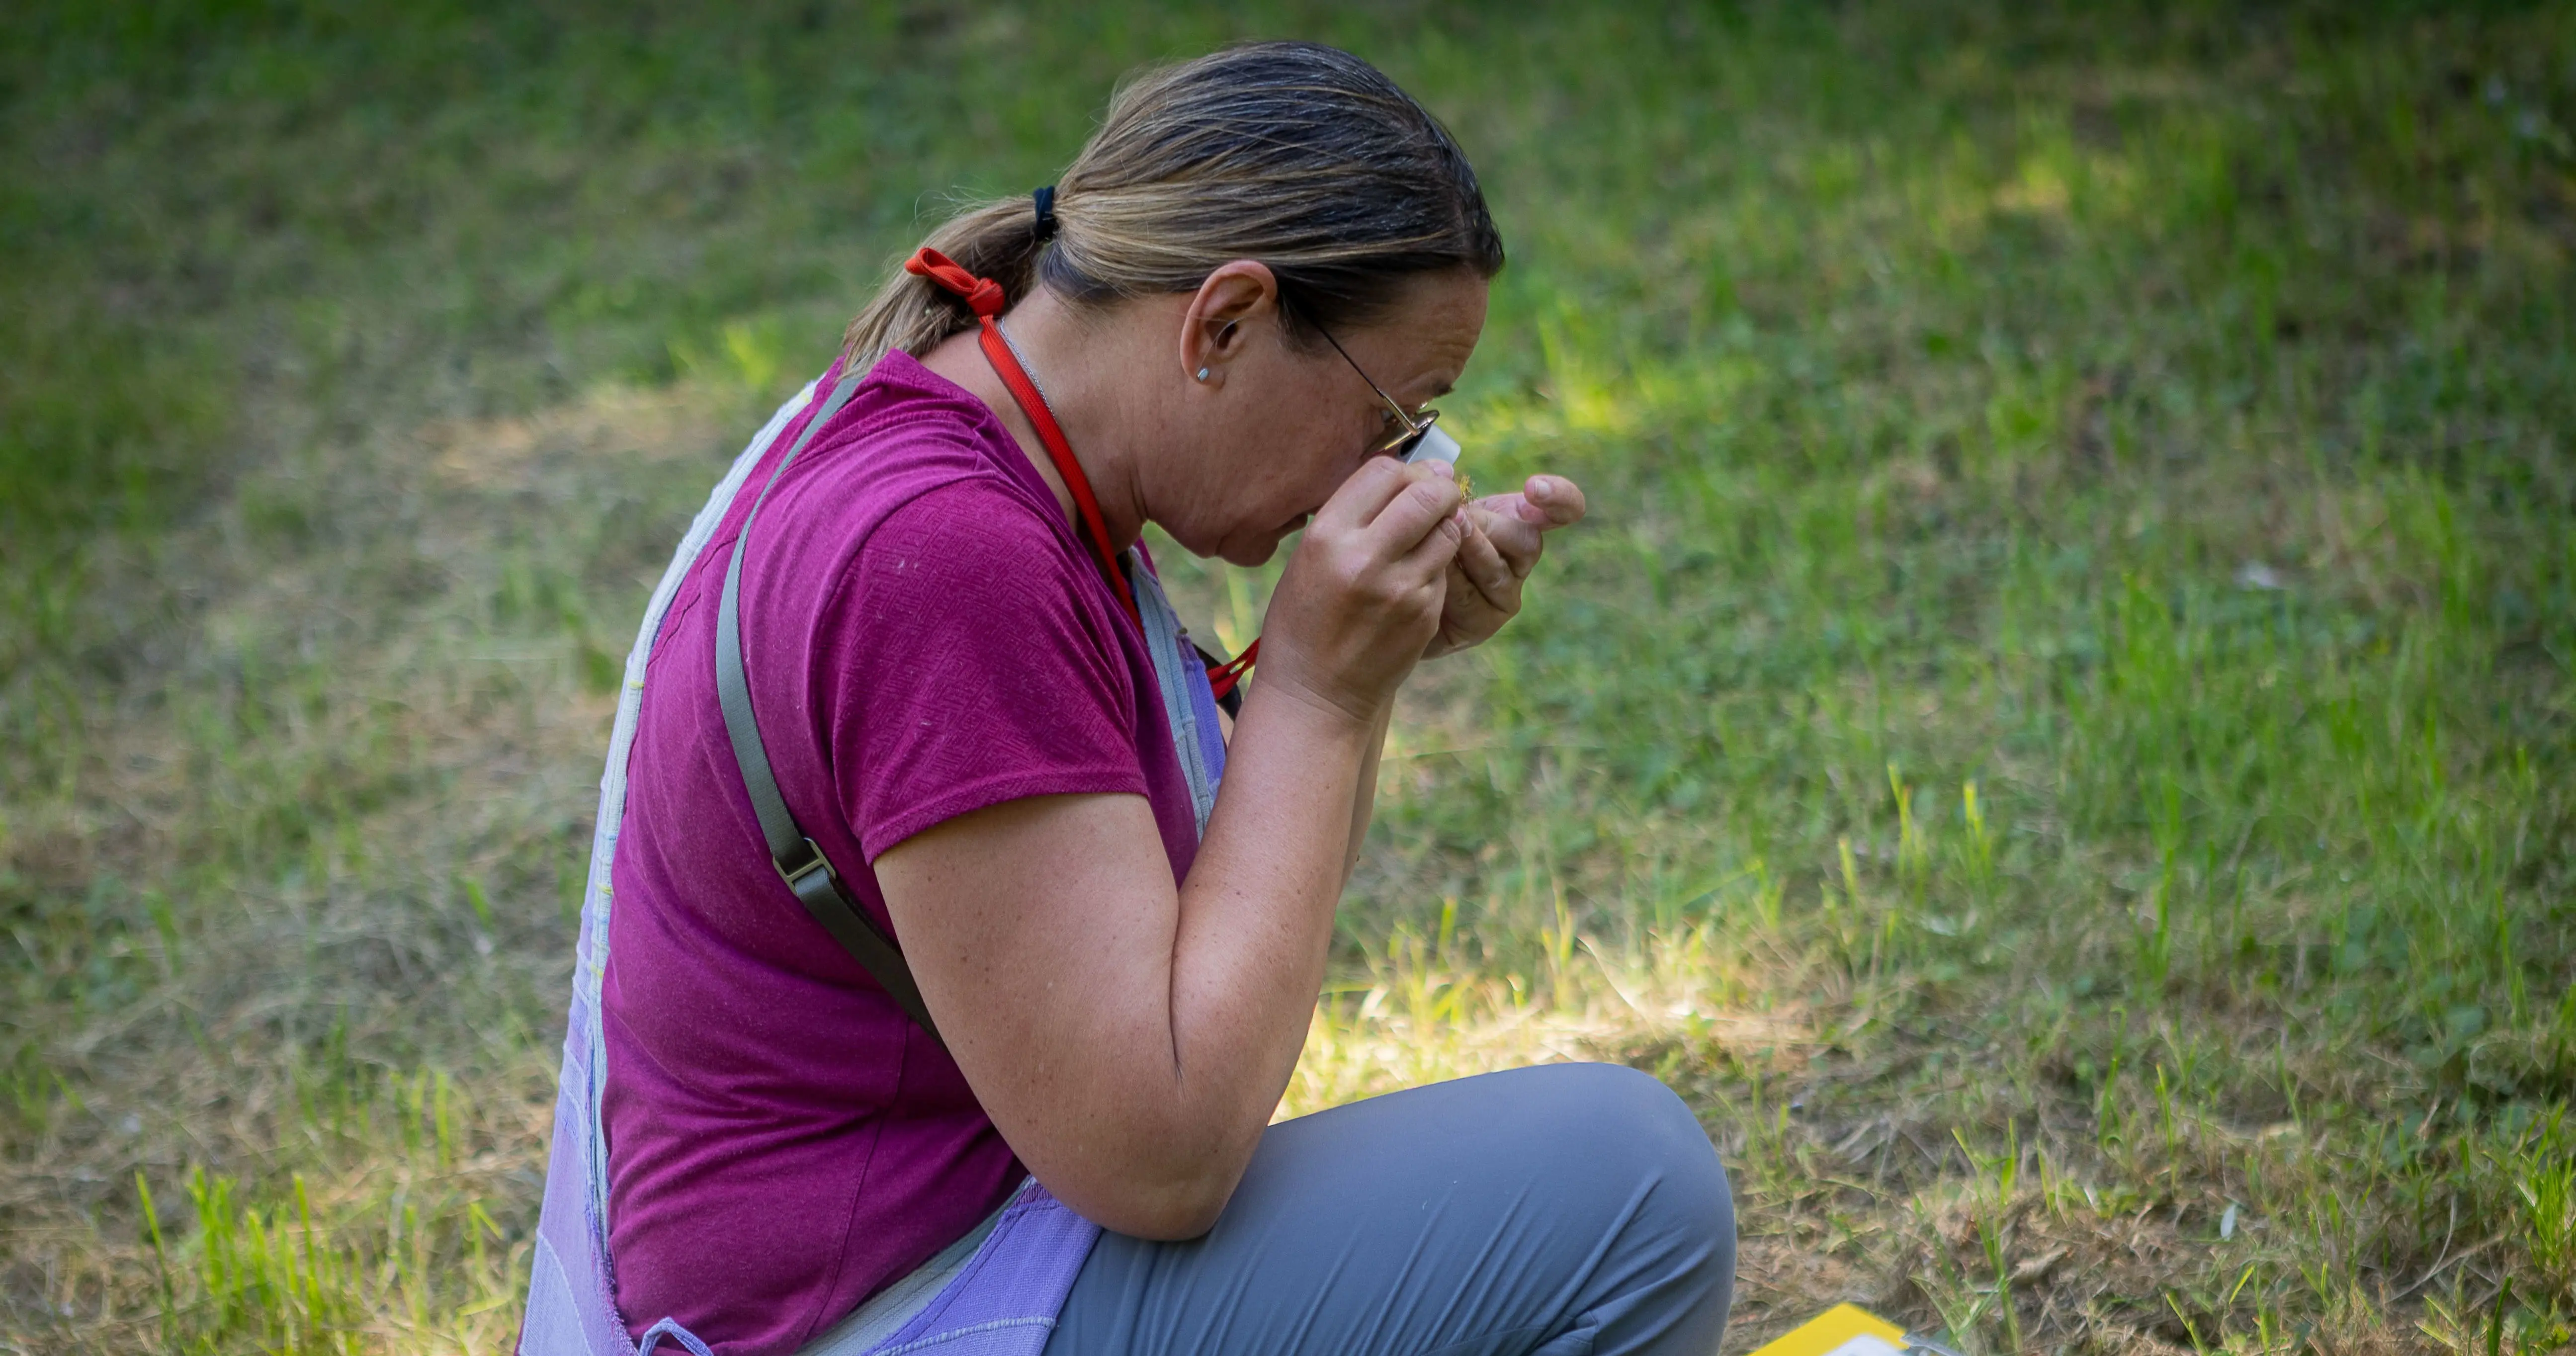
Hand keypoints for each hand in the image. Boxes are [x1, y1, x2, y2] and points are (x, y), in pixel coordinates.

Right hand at [1258, 458, 1466, 722]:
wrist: (1316, 694)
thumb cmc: (1305, 619)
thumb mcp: (1309, 558)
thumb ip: (1351, 516)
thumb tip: (1407, 474)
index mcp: (1326, 537)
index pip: (1383, 472)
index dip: (1404, 469)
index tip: (1411, 479)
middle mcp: (1365, 559)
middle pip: (1426, 494)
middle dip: (1440, 487)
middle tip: (1439, 492)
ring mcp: (1400, 589)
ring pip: (1448, 529)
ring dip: (1445, 523)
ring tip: (1428, 533)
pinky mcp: (1424, 615)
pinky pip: (1445, 569)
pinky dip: (1437, 563)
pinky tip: (1416, 576)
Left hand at [1423, 474, 1586, 657]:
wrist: (1397, 591)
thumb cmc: (1422, 538)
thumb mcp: (1437, 506)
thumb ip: (1450, 492)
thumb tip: (1445, 476)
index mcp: (1518, 520)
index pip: (1563, 510)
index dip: (1561, 497)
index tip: (1533, 487)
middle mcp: (1519, 558)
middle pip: (1527, 539)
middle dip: (1488, 526)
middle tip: (1455, 516)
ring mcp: (1505, 593)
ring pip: (1496, 570)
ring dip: (1467, 549)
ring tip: (1441, 535)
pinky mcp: (1484, 622)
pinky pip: (1470, 597)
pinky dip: (1448, 579)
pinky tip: (1428, 569)